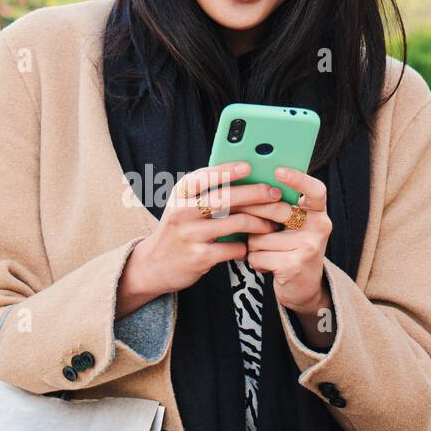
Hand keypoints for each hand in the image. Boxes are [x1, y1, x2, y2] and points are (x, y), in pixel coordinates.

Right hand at [126, 162, 281, 298]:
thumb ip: (207, 192)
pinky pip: (233, 248)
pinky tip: (250, 246)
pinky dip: (246, 247)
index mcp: (181, 194)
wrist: (155, 265)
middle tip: (275, 194)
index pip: (204, 176)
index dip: (227, 170)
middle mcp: (182, 212)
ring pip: (236, 223)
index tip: (249, 166)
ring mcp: (191, 235)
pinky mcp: (200, 257)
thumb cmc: (179, 230)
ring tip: (271, 223)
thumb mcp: (184, 206)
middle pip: (226, 198)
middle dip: (256, 194)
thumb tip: (247, 176)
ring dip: (260, 222)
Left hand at [237, 166, 332, 320]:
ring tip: (261, 250)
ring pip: (261, 236)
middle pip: (277, 209)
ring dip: (252, 244)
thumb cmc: (291, 249)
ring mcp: (309, 247)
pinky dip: (254, 261)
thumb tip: (246, 186)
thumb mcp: (293, 226)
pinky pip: (258, 255)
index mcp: (318, 212)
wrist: (304, 288)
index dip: (298, 178)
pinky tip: (264, 265)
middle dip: (251, 210)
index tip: (278, 170)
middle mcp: (319, 227)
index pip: (315, 190)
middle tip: (234, 209)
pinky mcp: (294, 266)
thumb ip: (280, 207)